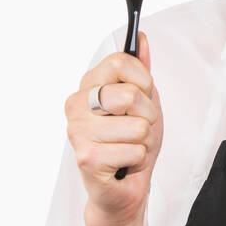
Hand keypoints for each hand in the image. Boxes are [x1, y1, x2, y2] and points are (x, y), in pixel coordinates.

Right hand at [64, 30, 163, 225]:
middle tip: (138, 128)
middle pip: (131, 95)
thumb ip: (141, 71)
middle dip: (148, 115)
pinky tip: (123, 163)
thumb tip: (141, 38)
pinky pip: (135, 149)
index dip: (143, 79)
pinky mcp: (87, 157)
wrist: (124, 188)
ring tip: (129, 146)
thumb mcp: (144, 101)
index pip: (120, 62)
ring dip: (144, 140)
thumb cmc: (131, 142)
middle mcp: (76, 105)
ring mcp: (78, 131)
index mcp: (87, 86)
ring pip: (138, 126)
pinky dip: (138, 159)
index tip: (143, 93)